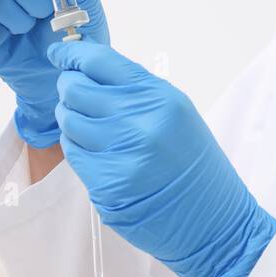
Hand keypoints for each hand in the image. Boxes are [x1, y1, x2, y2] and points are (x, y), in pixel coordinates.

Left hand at [49, 41, 275, 276]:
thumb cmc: (196, 168)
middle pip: (76, 89)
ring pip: (69, 121)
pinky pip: (74, 153)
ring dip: (70, 119)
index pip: (100, 61)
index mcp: (160, 98)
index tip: (60, 53)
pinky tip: (94, 151)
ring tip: (88, 126)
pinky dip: (76, 148)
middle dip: (69, 88)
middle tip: (74, 94)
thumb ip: (136, 92)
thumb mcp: (177, 115)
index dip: (73, 54)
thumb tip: (88, 72)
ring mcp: (121, 154)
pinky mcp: (106, 184)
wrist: (215, 222)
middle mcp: (140, 121)